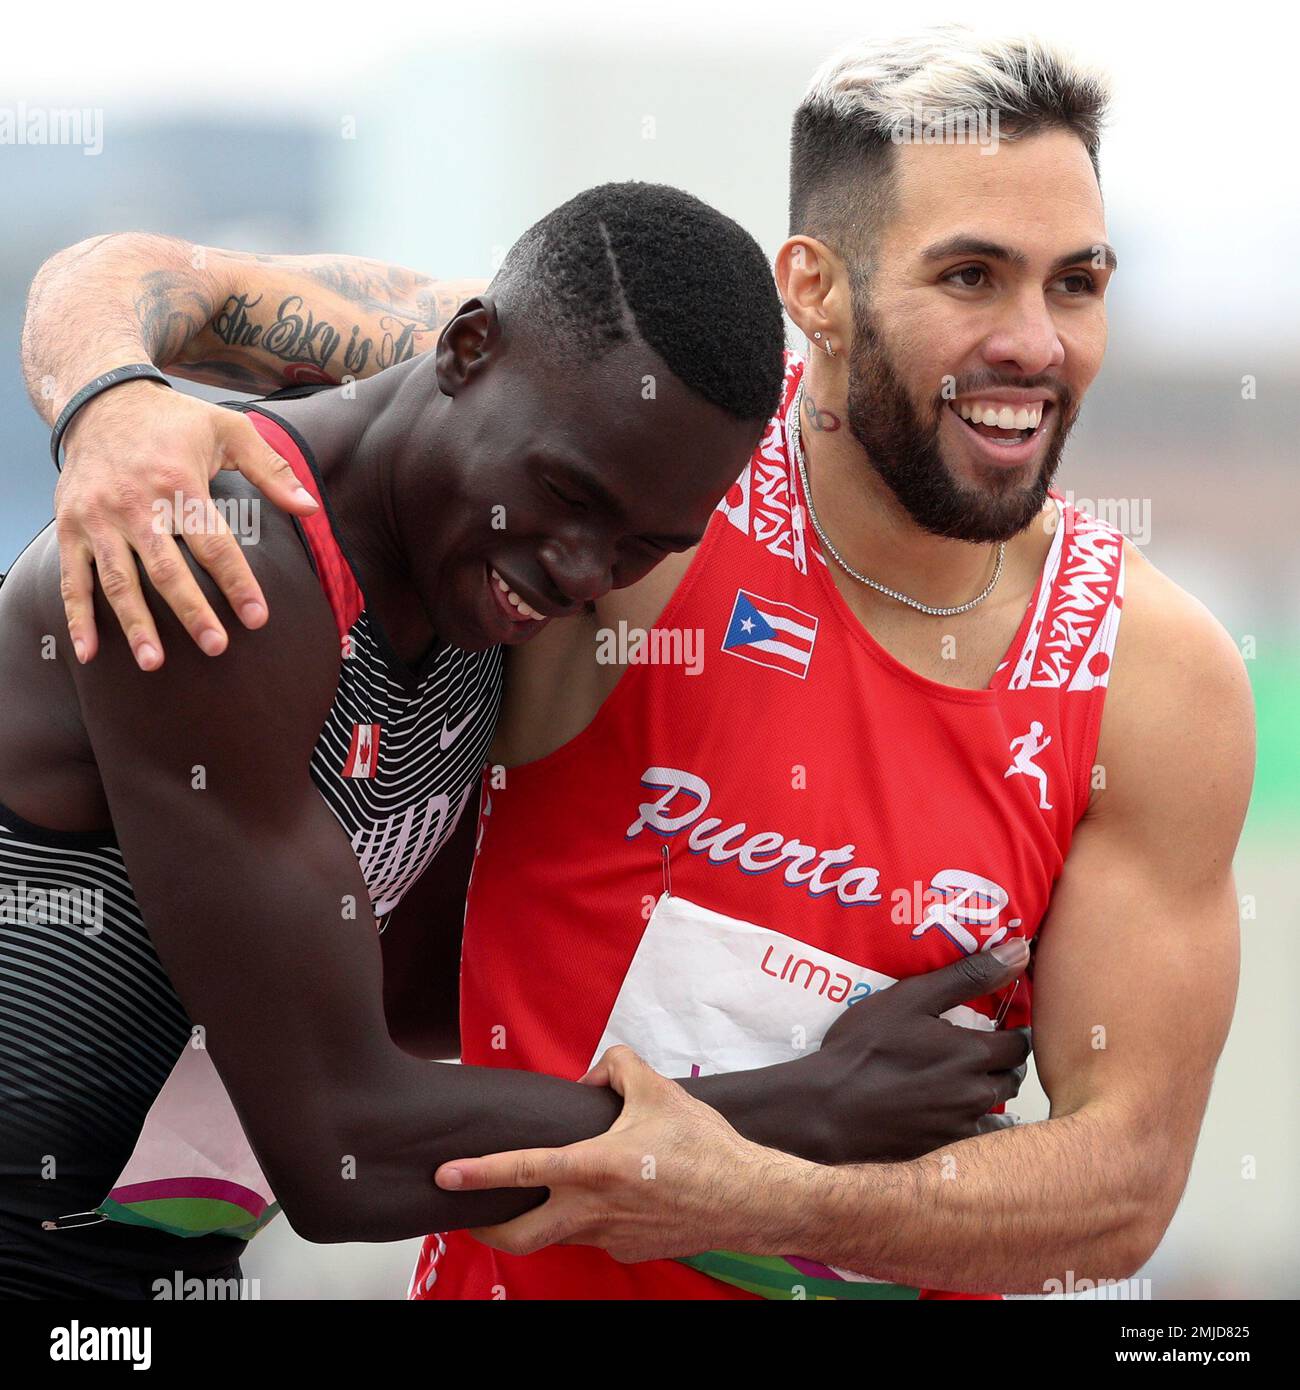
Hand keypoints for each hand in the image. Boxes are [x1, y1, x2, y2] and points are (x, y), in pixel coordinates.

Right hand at [54, 380, 318, 668]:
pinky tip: (88, 651)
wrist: (101, 401)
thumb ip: (271, 469)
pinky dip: (77, 616)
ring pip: (117, 579)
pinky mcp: (70, 528)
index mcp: (177, 483)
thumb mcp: (229, 430)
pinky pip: (73, 578)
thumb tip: (310, 507)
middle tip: (215, 647)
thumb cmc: (174, 421)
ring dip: (135, 623)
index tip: (257, 617)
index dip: (236, 582)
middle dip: (191, 611)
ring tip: (153, 662)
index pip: (214, 543)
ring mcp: (98, 519)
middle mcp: (135, 504)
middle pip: (166, 568)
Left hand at [436, 1046, 802, 1263]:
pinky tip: (601, 1197)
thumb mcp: (658, 1088)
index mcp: (595, 1167)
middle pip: (521, 1236)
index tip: (445, 1176)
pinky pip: (593, 1235)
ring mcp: (610, 1237)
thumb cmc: (704, 1146)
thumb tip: (593, 1075)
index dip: (478, 1173)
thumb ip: (615, 1066)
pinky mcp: (629, 1250)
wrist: (748, 1198)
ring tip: (534, 1195)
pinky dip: (584, 1218)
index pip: (523, 1170)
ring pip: (556, 1235)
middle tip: (468, 1212)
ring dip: (538, 1219)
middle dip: (485, 1227)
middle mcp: (594, 1210)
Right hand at [811, 939, 1031, 1162]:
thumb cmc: (866, 1046)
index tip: (1000, 1024)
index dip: (1013, 1031)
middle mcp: (977, 1093)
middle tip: (984, 1047)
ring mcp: (961, 1125)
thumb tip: (1019, 950)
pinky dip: (978, 1122)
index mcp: (974, 1054)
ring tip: (969, 1074)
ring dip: (991, 1087)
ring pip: (996, 1105)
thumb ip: (968, 976)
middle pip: (1012, 1075)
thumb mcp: (911, 998)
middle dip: (1005, 1060)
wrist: (830, 1106)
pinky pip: (978, 1135)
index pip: (1019, 1043)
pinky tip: (961, 1112)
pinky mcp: (943, 1147)